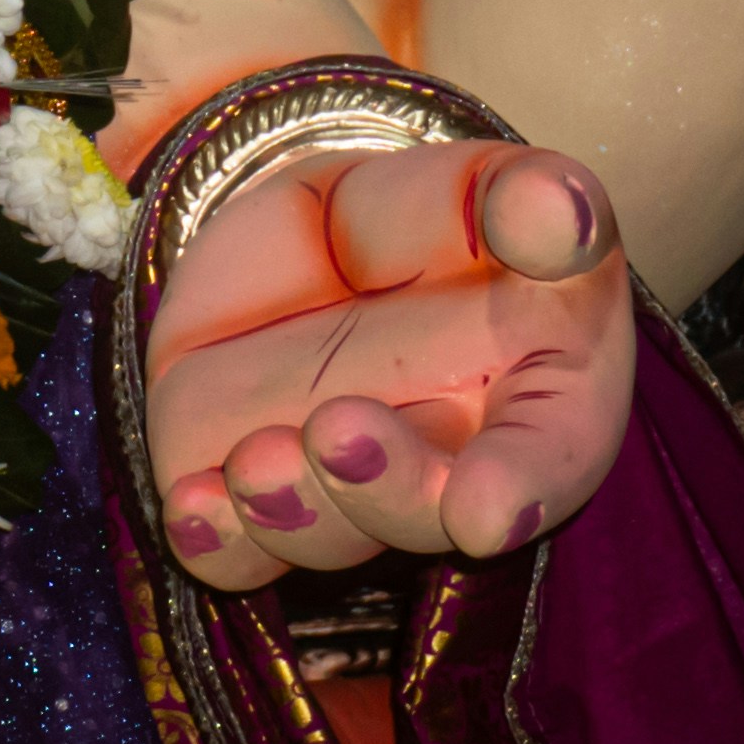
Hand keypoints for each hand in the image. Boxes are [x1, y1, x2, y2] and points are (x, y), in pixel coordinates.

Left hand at [142, 140, 632, 588]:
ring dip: (291, 512)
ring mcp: (346, 485)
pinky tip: (190, 507)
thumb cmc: (461, 224)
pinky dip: (217, 541)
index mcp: (544, 397)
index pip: (550, 456)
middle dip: (383, 488)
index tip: (482, 513)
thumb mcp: (508, 194)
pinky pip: (239, 548)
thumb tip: (554, 207)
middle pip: (425, 512)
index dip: (519, 487)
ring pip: (327, 535)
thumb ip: (534, 205)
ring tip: (257, 461)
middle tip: (336, 431)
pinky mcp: (254, 482)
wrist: (351, 235)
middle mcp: (448, 464)